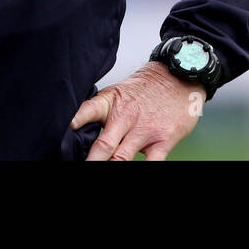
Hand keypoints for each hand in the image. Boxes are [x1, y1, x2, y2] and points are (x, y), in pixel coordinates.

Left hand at [70, 61, 204, 160]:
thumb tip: (78, 131)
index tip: (70, 128)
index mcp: (111, 102)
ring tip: (96, 172)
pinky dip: (142, 170)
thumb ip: (101, 112)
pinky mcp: (163, 140)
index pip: (89, 110)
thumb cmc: (146, 89)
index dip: (77, 119)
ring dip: (109, 167)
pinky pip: (151, 164)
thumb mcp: (119, 92)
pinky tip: (134, 171)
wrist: (178, 76)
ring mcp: (144, 130)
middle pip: (103, 145)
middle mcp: (125, 117)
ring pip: (122, 158)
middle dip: (91, 161)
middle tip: (82, 166)